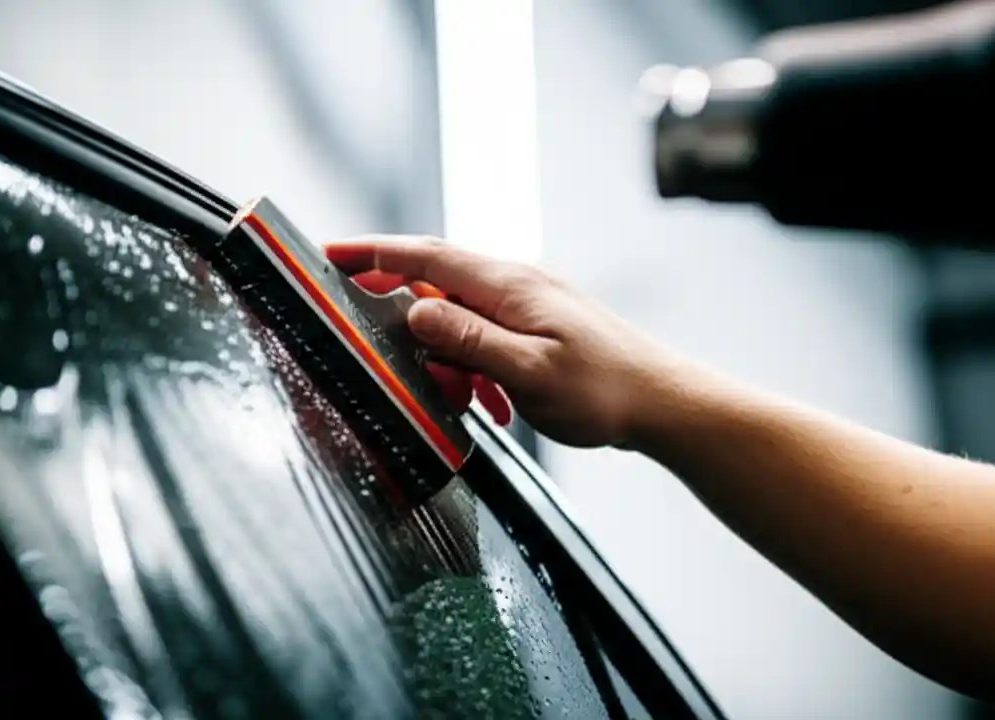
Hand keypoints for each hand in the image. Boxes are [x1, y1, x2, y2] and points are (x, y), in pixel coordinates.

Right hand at [324, 236, 676, 446]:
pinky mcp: (540, 327)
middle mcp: (518, 284)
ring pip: (462, 318)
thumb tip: (415, 310)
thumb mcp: (529, 371)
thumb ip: (469, 340)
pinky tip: (491, 402)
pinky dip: (476, 369)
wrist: (663, 403)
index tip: (331, 253)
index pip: (426, 255)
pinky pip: (488, 338)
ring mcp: (530, 303)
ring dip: (449, 358)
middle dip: (409, 323)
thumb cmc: (606, 390)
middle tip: (400, 363)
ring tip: (466, 400)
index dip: (373, 252)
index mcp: (510, 286)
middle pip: (438, 284)